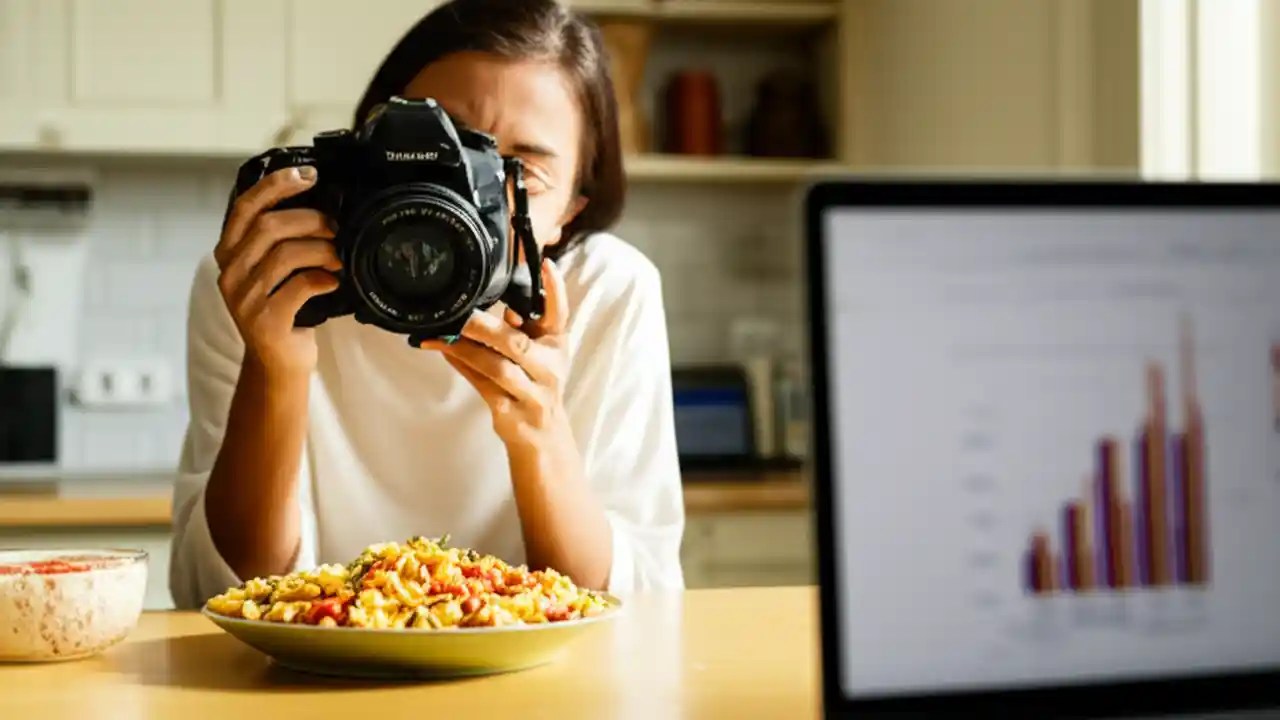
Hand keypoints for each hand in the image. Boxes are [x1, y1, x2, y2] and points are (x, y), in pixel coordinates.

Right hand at [214, 166, 341, 377]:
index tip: (308, 175)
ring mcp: (244, 299)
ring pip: (286, 254)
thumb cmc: (283, 310)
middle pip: (269, 226)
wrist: (278, 363)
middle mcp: (230, 273)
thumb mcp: (272, 271)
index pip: (245, 207)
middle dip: (310, 220)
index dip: (276, 185)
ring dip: (322, 249)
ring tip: (339, 257)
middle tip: (336, 227)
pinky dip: (323, 279)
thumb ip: (279, 242)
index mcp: (229, 253)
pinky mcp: (264, 321)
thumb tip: (321, 206)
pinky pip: (300, 286)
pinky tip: (333, 282)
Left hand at [422, 259, 571, 449]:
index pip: (560, 313)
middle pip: (516, 343)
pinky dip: (461, 365)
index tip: (545, 264)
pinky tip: (443, 351)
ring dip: (464, 348)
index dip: (554, 290)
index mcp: (558, 346)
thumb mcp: (539, 353)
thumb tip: (497, 303)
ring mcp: (533, 393)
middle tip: (460, 311)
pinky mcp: (512, 411)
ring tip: (439, 334)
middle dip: (485, 327)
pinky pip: (482, 384)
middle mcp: (550, 368)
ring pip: (496, 366)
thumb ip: (521, 327)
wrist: (543, 438)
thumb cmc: (536, 385)